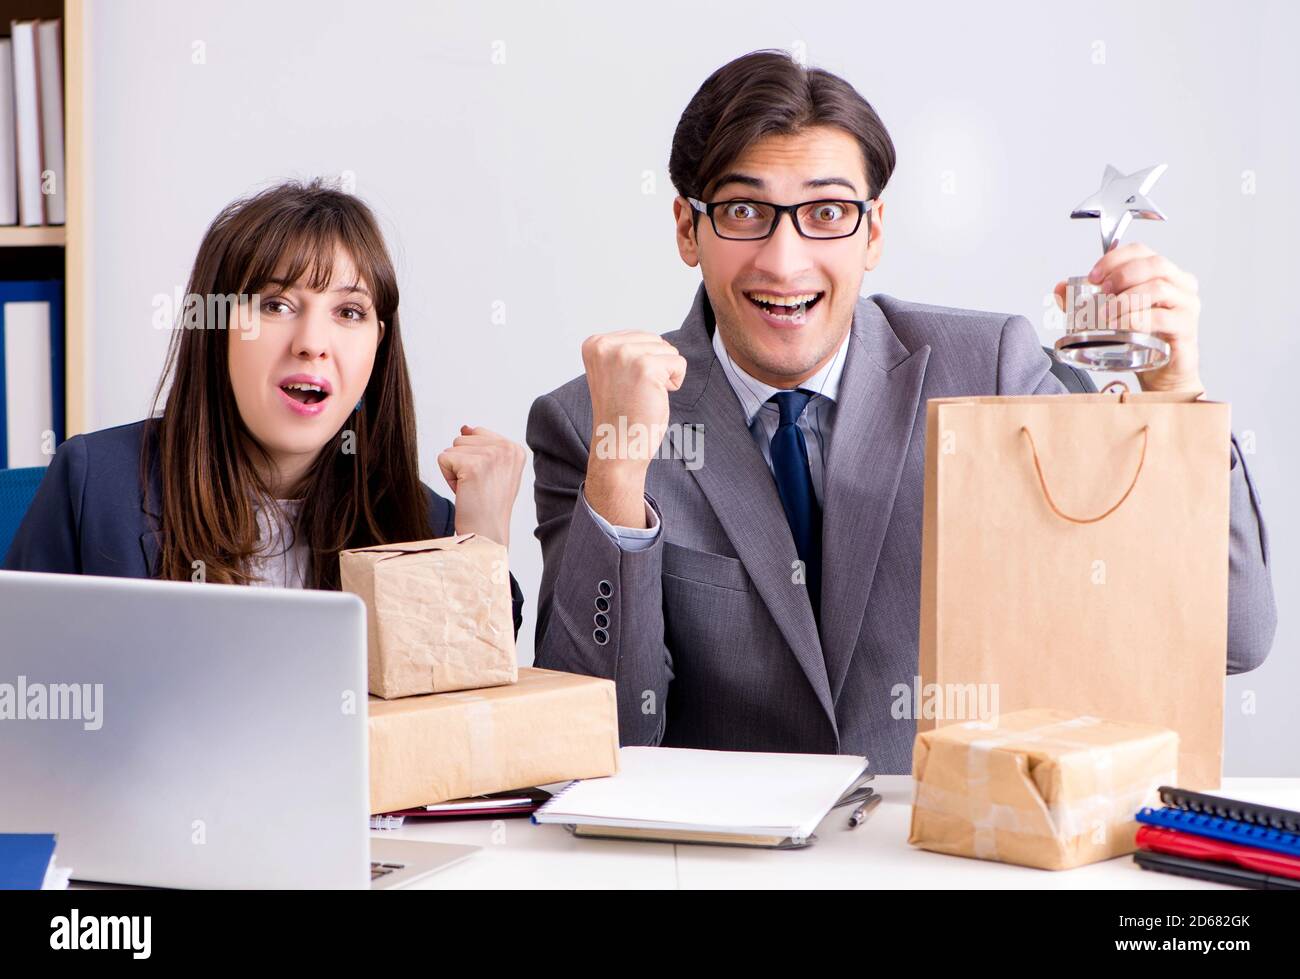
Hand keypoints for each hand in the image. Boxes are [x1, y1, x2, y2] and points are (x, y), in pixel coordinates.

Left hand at [437, 425, 525, 546]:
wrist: (487, 533)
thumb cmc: (488, 507)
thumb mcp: (495, 472)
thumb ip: (484, 447)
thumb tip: (465, 428)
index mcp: (515, 449)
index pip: (479, 434)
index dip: (474, 458)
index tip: (485, 480)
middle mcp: (507, 448)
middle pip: (464, 439)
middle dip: (463, 463)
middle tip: (477, 487)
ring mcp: (491, 456)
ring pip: (453, 447)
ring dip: (455, 470)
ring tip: (471, 490)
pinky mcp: (472, 465)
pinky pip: (444, 458)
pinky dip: (447, 477)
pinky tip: (463, 492)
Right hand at [581, 331, 686, 527]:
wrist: (617, 446)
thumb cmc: (621, 414)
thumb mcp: (615, 371)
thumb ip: (626, 350)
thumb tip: (657, 340)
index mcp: (594, 344)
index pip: (640, 336)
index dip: (642, 363)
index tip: (624, 386)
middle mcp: (605, 345)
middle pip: (655, 340)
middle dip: (656, 366)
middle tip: (635, 393)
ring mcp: (624, 354)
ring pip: (668, 350)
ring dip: (664, 375)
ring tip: (643, 395)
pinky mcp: (646, 367)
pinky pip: (679, 363)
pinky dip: (674, 382)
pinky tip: (654, 398)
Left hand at [1054, 243, 1203, 393]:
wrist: (1163, 373)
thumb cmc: (1141, 339)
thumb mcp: (1110, 315)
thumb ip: (1084, 301)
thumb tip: (1060, 288)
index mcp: (1162, 274)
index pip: (1140, 251)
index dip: (1114, 259)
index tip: (1092, 276)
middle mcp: (1179, 284)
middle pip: (1154, 264)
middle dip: (1121, 275)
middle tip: (1100, 292)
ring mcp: (1186, 305)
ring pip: (1158, 288)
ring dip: (1125, 299)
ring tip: (1105, 314)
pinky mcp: (1186, 327)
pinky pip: (1160, 317)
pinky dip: (1135, 319)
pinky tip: (1119, 327)